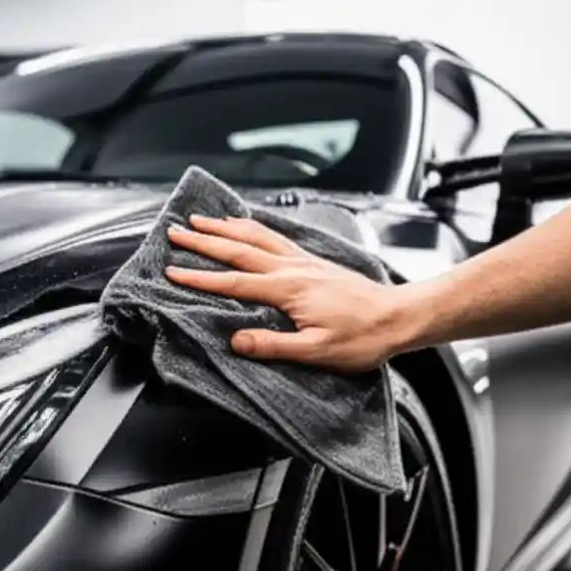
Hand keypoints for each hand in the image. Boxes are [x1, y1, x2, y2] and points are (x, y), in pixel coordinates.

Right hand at [164, 215, 421, 373]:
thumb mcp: (317, 351)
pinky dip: (255, 227)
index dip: (200, 278)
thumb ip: (274, 345)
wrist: (398, 318)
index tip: (172, 271)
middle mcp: (292, 268)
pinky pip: (276, 237)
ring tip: (202, 219)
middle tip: (175, 230)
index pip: (233, 281)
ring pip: (257, 236)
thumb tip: (236, 341)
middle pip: (239, 249)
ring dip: (226, 227)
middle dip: (204, 240)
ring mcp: (303, 261)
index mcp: (288, 290)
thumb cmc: (361, 339)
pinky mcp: (313, 262)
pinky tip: (246, 224)